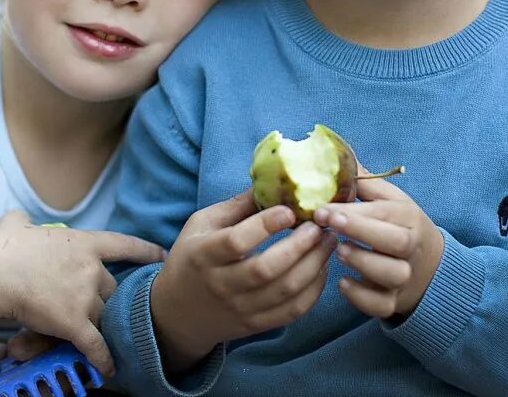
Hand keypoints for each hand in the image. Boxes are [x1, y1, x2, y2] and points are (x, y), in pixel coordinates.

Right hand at [0, 210, 164, 377]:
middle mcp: (91, 269)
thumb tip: (17, 217)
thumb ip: (22, 222)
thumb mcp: (15, 225)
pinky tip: (107, 369)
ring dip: (99, 326)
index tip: (162, 255)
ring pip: (103, 316)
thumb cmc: (3, 247)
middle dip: (104, 299)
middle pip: (111, 289)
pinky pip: (96, 344)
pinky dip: (102, 358)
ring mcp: (85, 296)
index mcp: (83, 243)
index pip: (123, 244)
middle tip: (93, 308)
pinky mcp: (74, 323)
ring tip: (98, 337)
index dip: (145, 251)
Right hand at [150, 190, 337, 372]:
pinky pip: (293, 311)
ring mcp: (241, 308)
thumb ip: (236, 206)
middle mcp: (222, 284)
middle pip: (266, 269)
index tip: (289, 210)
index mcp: (204, 254)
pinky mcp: (256, 324)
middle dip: (300, 245)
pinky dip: (314, 290)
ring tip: (328, 242)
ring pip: (285, 291)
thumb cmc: (191, 258)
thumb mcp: (201, 224)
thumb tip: (272, 182)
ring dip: (314, 265)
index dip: (265, 225)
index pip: (236, 241)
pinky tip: (321, 268)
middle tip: (318, 226)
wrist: (179, 312)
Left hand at [312, 168, 443, 318]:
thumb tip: (338, 154)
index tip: (323, 208)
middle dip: (360, 230)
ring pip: (392, 274)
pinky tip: (343, 283)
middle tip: (329, 223)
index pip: (385, 213)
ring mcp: (404, 277)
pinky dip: (362, 297)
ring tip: (339, 251)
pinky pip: (382, 305)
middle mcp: (410, 248)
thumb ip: (365, 183)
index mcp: (408, 217)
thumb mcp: (389, 200)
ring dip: (363, 262)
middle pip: (396, 242)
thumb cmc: (398, 226)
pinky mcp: (393, 302)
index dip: (354, 211)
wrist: (428, 267)